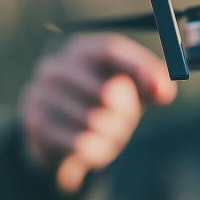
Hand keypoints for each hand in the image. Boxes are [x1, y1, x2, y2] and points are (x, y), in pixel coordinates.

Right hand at [20, 34, 176, 193]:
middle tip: (129, 121)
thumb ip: (154, 84)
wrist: (60, 138)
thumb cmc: (107, 104)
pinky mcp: (35, 123)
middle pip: (107, 90)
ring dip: (113, 134)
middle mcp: (56, 66)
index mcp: (82, 50)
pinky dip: (96, 150)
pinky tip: (92, 145)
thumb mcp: (134, 89)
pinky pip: (80, 143)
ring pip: (96, 121)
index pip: (111, 51)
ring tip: (108, 132)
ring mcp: (40, 93)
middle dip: (127, 113)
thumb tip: (164, 90)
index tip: (160, 90)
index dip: (139, 69)